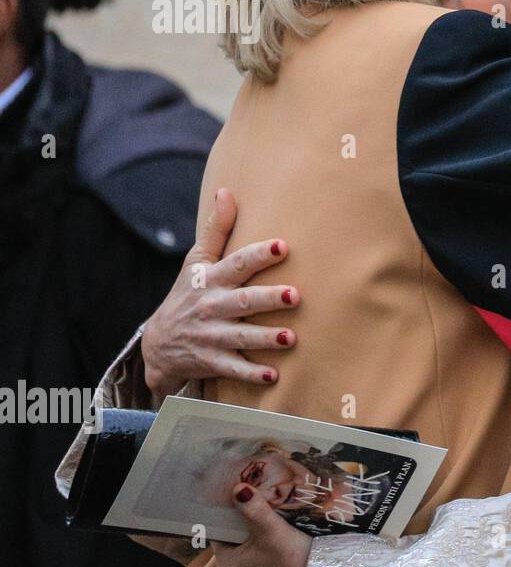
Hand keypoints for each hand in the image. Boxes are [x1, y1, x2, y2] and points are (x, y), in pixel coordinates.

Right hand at [141, 187, 299, 394]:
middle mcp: (212, 307)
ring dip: (265, 338)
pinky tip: (273, 375)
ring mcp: (211, 336)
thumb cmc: (190, 294)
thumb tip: (226, 191)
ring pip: (240, 337)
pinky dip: (251, 373)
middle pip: (242, 302)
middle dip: (268, 299)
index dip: (259, 254)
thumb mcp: (196, 262)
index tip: (283, 246)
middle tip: (296, 295)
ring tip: (291, 337)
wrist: (158, 344)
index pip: (237, 263)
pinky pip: (232, 369)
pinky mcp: (211, 362)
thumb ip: (216, 230)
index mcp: (212, 279)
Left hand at [211, 484, 310, 566]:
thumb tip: (238, 487)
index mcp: (226, 559)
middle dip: (244, 505)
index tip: (234, 481)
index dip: (224, 504)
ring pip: (251, 526)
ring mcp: (254, 557)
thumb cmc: (290, 561)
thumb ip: (254, 510)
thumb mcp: (271, 532)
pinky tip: (277, 502)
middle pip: (235, 524)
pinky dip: (269, 518)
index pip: (217, 524)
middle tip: (252, 478)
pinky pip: (264, 530)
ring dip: (258, 510)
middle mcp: (237, 559)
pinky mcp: (271, 554)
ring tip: (264, 485)